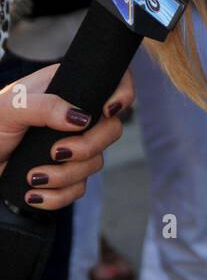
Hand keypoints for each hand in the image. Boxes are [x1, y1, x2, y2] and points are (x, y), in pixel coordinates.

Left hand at [0, 65, 133, 208]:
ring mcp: (73, 145)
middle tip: (57, 153)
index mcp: (69, 89)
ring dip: (65, 176)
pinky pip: (78, 188)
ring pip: (95, 163)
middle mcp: (76, 116)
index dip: (122, 95)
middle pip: (111, 130)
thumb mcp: (10, 107)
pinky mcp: (65, 173)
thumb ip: (45, 106)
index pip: (113, 83)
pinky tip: (34, 193)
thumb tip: (81, 118)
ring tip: (34, 177)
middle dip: (88, 147)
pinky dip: (58, 196)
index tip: (107, 111)